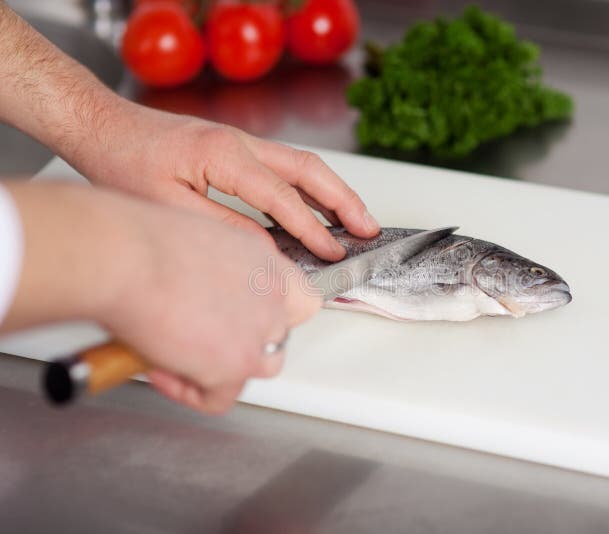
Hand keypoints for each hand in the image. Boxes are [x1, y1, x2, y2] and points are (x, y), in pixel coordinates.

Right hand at [6, 182, 320, 412]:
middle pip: (279, 333)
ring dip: (225, 369)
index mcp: (264, 261)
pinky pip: (219, 398)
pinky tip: (161, 370)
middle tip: (204, 335)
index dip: (274, 312)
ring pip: (261, 366)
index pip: (299, 296)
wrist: (126, 259)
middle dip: (243, 339)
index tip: (253, 318)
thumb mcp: (198, 239)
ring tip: (183, 355)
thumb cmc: (142, 241)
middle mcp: (270, 296)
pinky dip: (189, 392)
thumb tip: (202, 289)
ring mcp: (258, 332)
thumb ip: (218, 269)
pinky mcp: (235, 364)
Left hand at [63, 97, 379, 260]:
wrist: (100, 127)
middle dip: (344, 201)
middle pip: (310, 169)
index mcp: (225, 155)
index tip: (334, 253)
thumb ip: (222, 228)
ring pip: (303, 164)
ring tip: (356, 220)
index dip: (313, 229)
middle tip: (369, 230)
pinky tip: (317, 206)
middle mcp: (241, 142)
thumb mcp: (167, 207)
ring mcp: (241, 141)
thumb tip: (266, 250)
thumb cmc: (123, 163)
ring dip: (334, 191)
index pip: (284, 197)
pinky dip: (311, 186)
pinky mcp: (236, 147)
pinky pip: (286, 165)